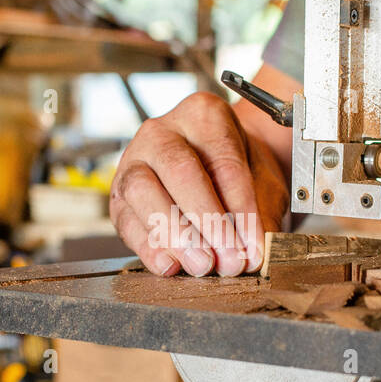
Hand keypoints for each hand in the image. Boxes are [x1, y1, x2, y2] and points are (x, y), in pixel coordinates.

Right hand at [109, 92, 289, 276]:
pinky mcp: (117, 194)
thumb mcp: (263, 184)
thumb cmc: (239, 170)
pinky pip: (127, 221)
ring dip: (176, 235)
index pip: (224, 164)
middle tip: (228, 260)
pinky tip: (171, 266)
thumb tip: (254, 252)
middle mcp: (163, 131)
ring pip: (144, 192)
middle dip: (207, 223)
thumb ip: (261, 215)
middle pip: (181, 172)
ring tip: (202, 265)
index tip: (253, 247)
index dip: (241, 211)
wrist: (215, 168)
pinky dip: (149, 248)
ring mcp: (133, 160)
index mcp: (204, 116)